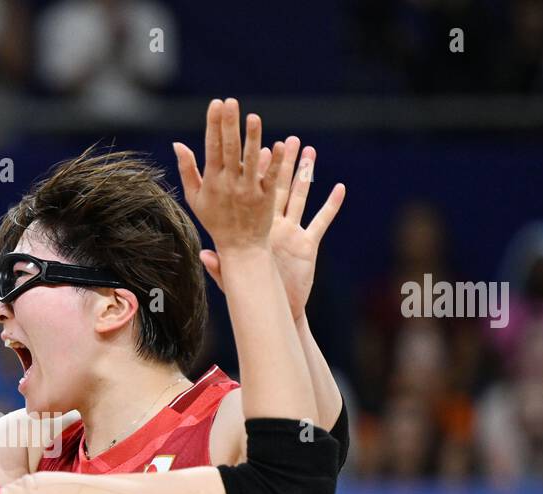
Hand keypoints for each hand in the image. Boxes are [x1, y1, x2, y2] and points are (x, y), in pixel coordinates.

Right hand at [173, 98, 284, 257]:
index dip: (214, 125)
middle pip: (230, 149)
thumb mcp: (195, 198)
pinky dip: (274, 161)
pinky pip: (271, 176)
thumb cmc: (216, 220)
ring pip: (251, 160)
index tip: (216, 104)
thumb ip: (187, 169)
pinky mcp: (266, 197)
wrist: (240, 247)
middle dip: (229, 124)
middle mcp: (229, 184)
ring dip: (252, 138)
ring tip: (253, 117)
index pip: (212, 147)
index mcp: (212, 182)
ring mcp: (249, 190)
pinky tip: (278, 144)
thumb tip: (178, 144)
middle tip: (231, 102)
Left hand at [198, 138, 345, 320]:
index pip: (253, 194)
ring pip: (301, 198)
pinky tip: (339, 188)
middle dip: (285, 164)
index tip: (259, 149)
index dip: (257, 173)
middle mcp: (274, 226)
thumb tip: (204, 256)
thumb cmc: (253, 291)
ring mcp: (292, 233)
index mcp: (255, 228)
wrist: (275, 305)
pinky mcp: (308, 245)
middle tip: (290, 139)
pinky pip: (321, 222)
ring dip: (306, 176)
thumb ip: (220, 267)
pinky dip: (331, 206)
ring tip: (311, 152)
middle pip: (280, 188)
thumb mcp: (235, 278)